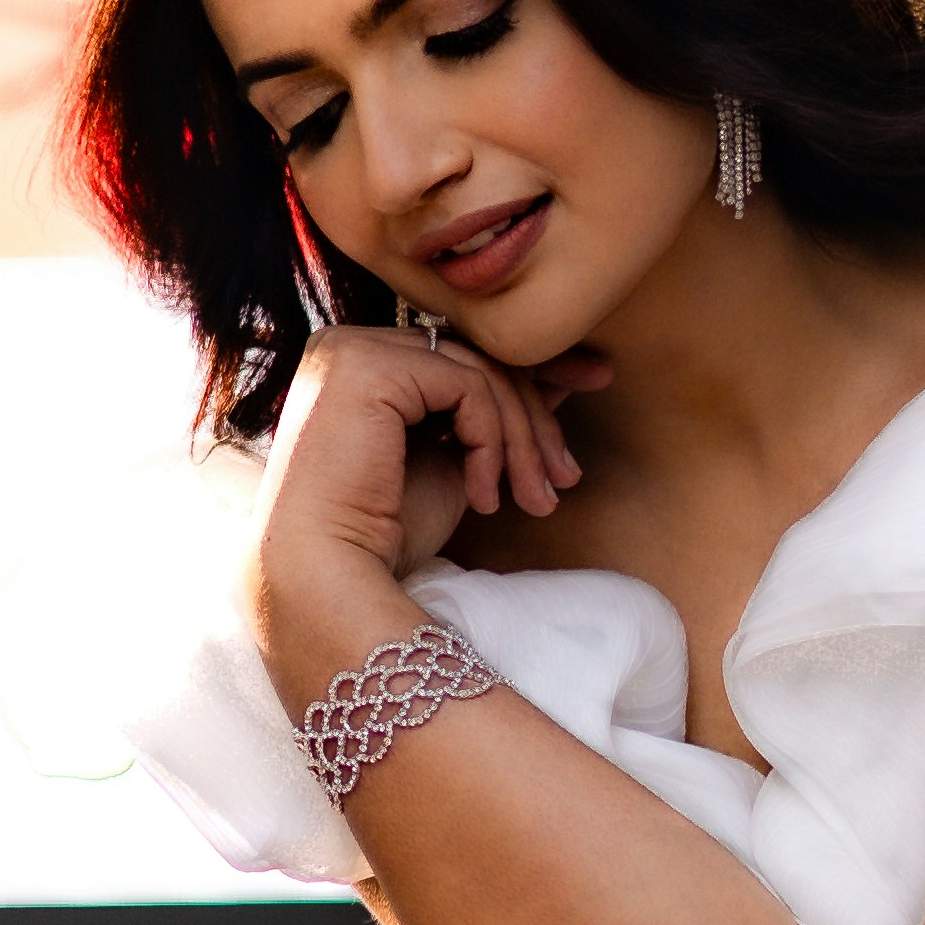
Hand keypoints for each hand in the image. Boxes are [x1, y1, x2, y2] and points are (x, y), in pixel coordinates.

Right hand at [251, 322, 605, 636]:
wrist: (329, 579)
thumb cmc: (383, 538)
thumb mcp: (456, 465)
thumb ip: (491, 418)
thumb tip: (555, 380)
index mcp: (364, 364)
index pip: (462, 352)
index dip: (532, 370)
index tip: (595, 382)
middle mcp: (351, 345)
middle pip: (475, 357)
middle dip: (536, 415)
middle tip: (567, 476)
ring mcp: (353, 349)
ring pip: (478, 370)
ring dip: (521, 439)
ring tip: (537, 499)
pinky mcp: (366, 366)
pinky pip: (466, 386)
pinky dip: (492, 441)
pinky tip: (484, 495)